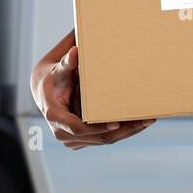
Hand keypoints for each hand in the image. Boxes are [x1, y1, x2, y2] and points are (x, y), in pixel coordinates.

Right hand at [30, 29, 155, 149]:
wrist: (45, 90)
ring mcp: (73, 139)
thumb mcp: (57, 69)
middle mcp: (63, 132)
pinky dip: (122, 132)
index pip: (78, 127)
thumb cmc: (53, 77)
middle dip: (123, 130)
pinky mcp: (82, 140)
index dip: (97, 128)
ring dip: (127, 132)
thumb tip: (75, 52)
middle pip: (97, 137)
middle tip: (145, 119)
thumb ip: (67, 62)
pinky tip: (139, 122)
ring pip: (104, 141)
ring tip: (148, 120)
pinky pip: (105, 139)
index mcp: (55, 116)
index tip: (116, 124)